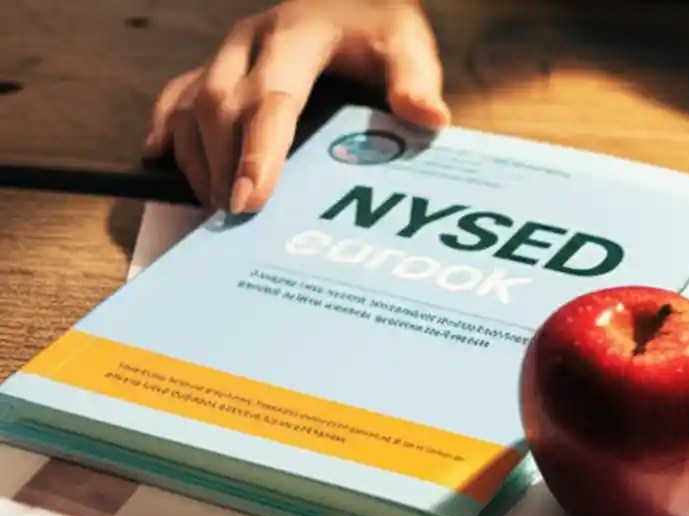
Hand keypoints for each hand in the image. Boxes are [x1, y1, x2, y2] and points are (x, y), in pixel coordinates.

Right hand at [143, 0, 449, 213]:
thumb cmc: (379, 28)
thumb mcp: (407, 44)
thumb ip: (415, 79)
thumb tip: (429, 118)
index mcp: (296, 35)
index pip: (271, 99)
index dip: (258, 153)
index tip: (249, 201)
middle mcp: (250, 41)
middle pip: (219, 108)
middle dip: (221, 168)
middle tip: (235, 221)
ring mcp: (226, 53)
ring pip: (190, 107)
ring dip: (196, 161)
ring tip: (216, 211)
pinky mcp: (213, 65)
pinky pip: (175, 98)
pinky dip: (168, 134)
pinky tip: (166, 167)